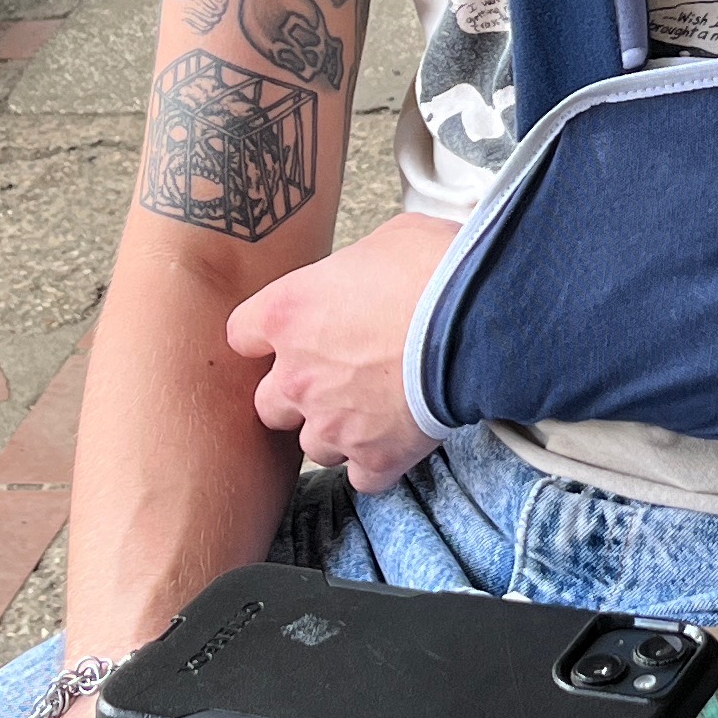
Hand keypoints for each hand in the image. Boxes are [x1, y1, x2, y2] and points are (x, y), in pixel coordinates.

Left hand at [225, 210, 460, 489]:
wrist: (476, 321)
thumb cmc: (432, 269)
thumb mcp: (384, 240)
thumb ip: (354, 270)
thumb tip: (368, 273)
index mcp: (288, 314)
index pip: (242, 335)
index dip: (267, 336)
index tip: (290, 334)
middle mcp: (297, 375)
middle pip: (268, 404)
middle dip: (296, 395)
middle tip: (336, 378)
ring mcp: (332, 424)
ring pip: (312, 448)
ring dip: (337, 433)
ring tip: (373, 412)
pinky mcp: (375, 456)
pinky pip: (362, 478)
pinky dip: (377, 464)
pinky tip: (398, 442)